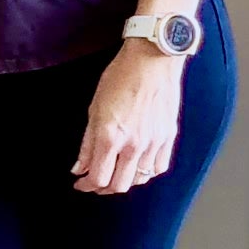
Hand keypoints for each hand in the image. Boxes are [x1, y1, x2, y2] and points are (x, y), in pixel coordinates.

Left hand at [75, 47, 183, 193]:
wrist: (153, 59)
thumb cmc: (121, 76)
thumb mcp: (94, 109)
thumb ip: (87, 143)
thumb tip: (80, 168)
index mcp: (110, 137)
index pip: (98, 177)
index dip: (86, 185)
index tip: (80, 183)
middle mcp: (133, 144)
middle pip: (119, 185)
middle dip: (103, 188)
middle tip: (95, 182)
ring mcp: (154, 142)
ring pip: (139, 179)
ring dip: (124, 181)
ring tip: (115, 173)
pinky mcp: (168, 137)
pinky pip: (158, 167)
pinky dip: (146, 173)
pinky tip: (137, 166)